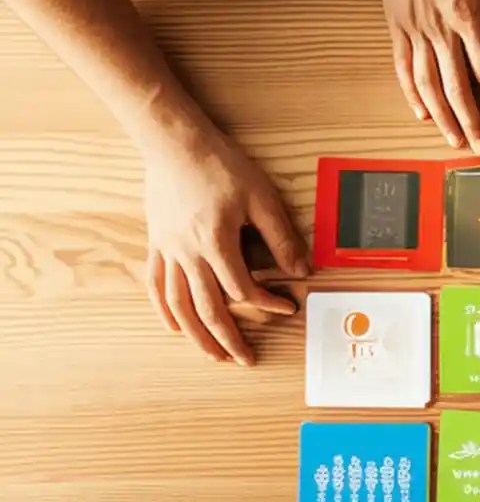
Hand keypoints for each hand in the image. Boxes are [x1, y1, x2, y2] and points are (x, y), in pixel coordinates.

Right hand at [142, 126, 305, 365]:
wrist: (174, 142)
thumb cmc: (219, 165)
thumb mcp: (261, 197)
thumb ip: (281, 237)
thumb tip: (301, 270)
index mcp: (216, 242)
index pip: (244, 289)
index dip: (268, 303)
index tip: (287, 307)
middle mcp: (188, 252)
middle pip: (209, 308)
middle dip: (230, 338)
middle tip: (245, 359)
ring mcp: (168, 250)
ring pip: (179, 304)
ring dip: (196, 335)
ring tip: (212, 355)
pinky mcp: (156, 243)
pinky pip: (156, 284)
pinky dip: (164, 309)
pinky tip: (174, 326)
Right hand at [383, 0, 479, 153]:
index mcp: (468, 15)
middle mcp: (439, 28)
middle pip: (456, 86)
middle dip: (470, 121)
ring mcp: (414, 28)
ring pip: (427, 83)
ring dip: (442, 116)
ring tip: (454, 139)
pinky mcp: (395, 25)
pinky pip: (402, 66)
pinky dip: (411, 92)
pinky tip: (422, 113)